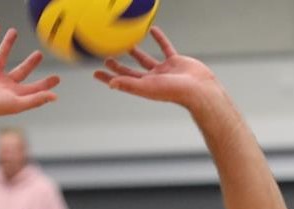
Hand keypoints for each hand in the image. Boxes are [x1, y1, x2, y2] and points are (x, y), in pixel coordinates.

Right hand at [0, 26, 59, 121]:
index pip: (34, 88)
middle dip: (30, 63)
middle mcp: (4, 84)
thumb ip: (36, 99)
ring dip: (8, 43)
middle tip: (39, 54)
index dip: (46, 84)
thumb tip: (54, 97)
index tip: (57, 78)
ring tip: (14, 32)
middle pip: (21, 71)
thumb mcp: (17, 103)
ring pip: (2, 55)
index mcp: (14, 94)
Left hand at [94, 28, 219, 107]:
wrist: (199, 89)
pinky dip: (159, 39)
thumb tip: (110, 84)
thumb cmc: (174, 92)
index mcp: (143, 87)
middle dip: (118, 66)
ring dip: (136, 52)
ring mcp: (164, 71)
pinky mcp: (175, 61)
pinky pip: (165, 48)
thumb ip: (129, 84)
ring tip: (126, 44)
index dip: (107, 78)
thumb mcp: (148, 87)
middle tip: (107, 58)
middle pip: (130, 72)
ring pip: (146, 59)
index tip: (95, 73)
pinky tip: (153, 31)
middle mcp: (152, 80)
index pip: (120, 82)